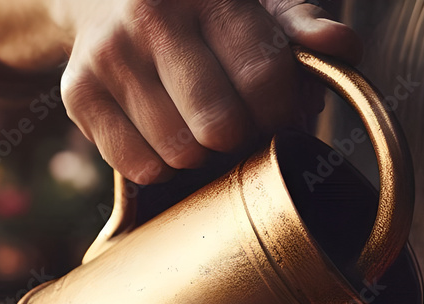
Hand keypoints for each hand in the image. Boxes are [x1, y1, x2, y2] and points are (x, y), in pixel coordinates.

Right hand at [53, 0, 360, 182]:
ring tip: (197, 126)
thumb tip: (345, 46)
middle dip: (239, 139)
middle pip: (221, 128)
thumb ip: (301, 28)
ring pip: (181, 154)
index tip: (280, 116)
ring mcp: (110, 55)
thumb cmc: (200, 13)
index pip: (264, 78)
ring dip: (200, 156)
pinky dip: (161, 165)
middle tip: (236, 125)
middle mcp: (153, 16)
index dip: (282, 114)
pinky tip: (163, 133)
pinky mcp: (79, 92)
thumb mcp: (255, 6)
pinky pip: (141, 167)